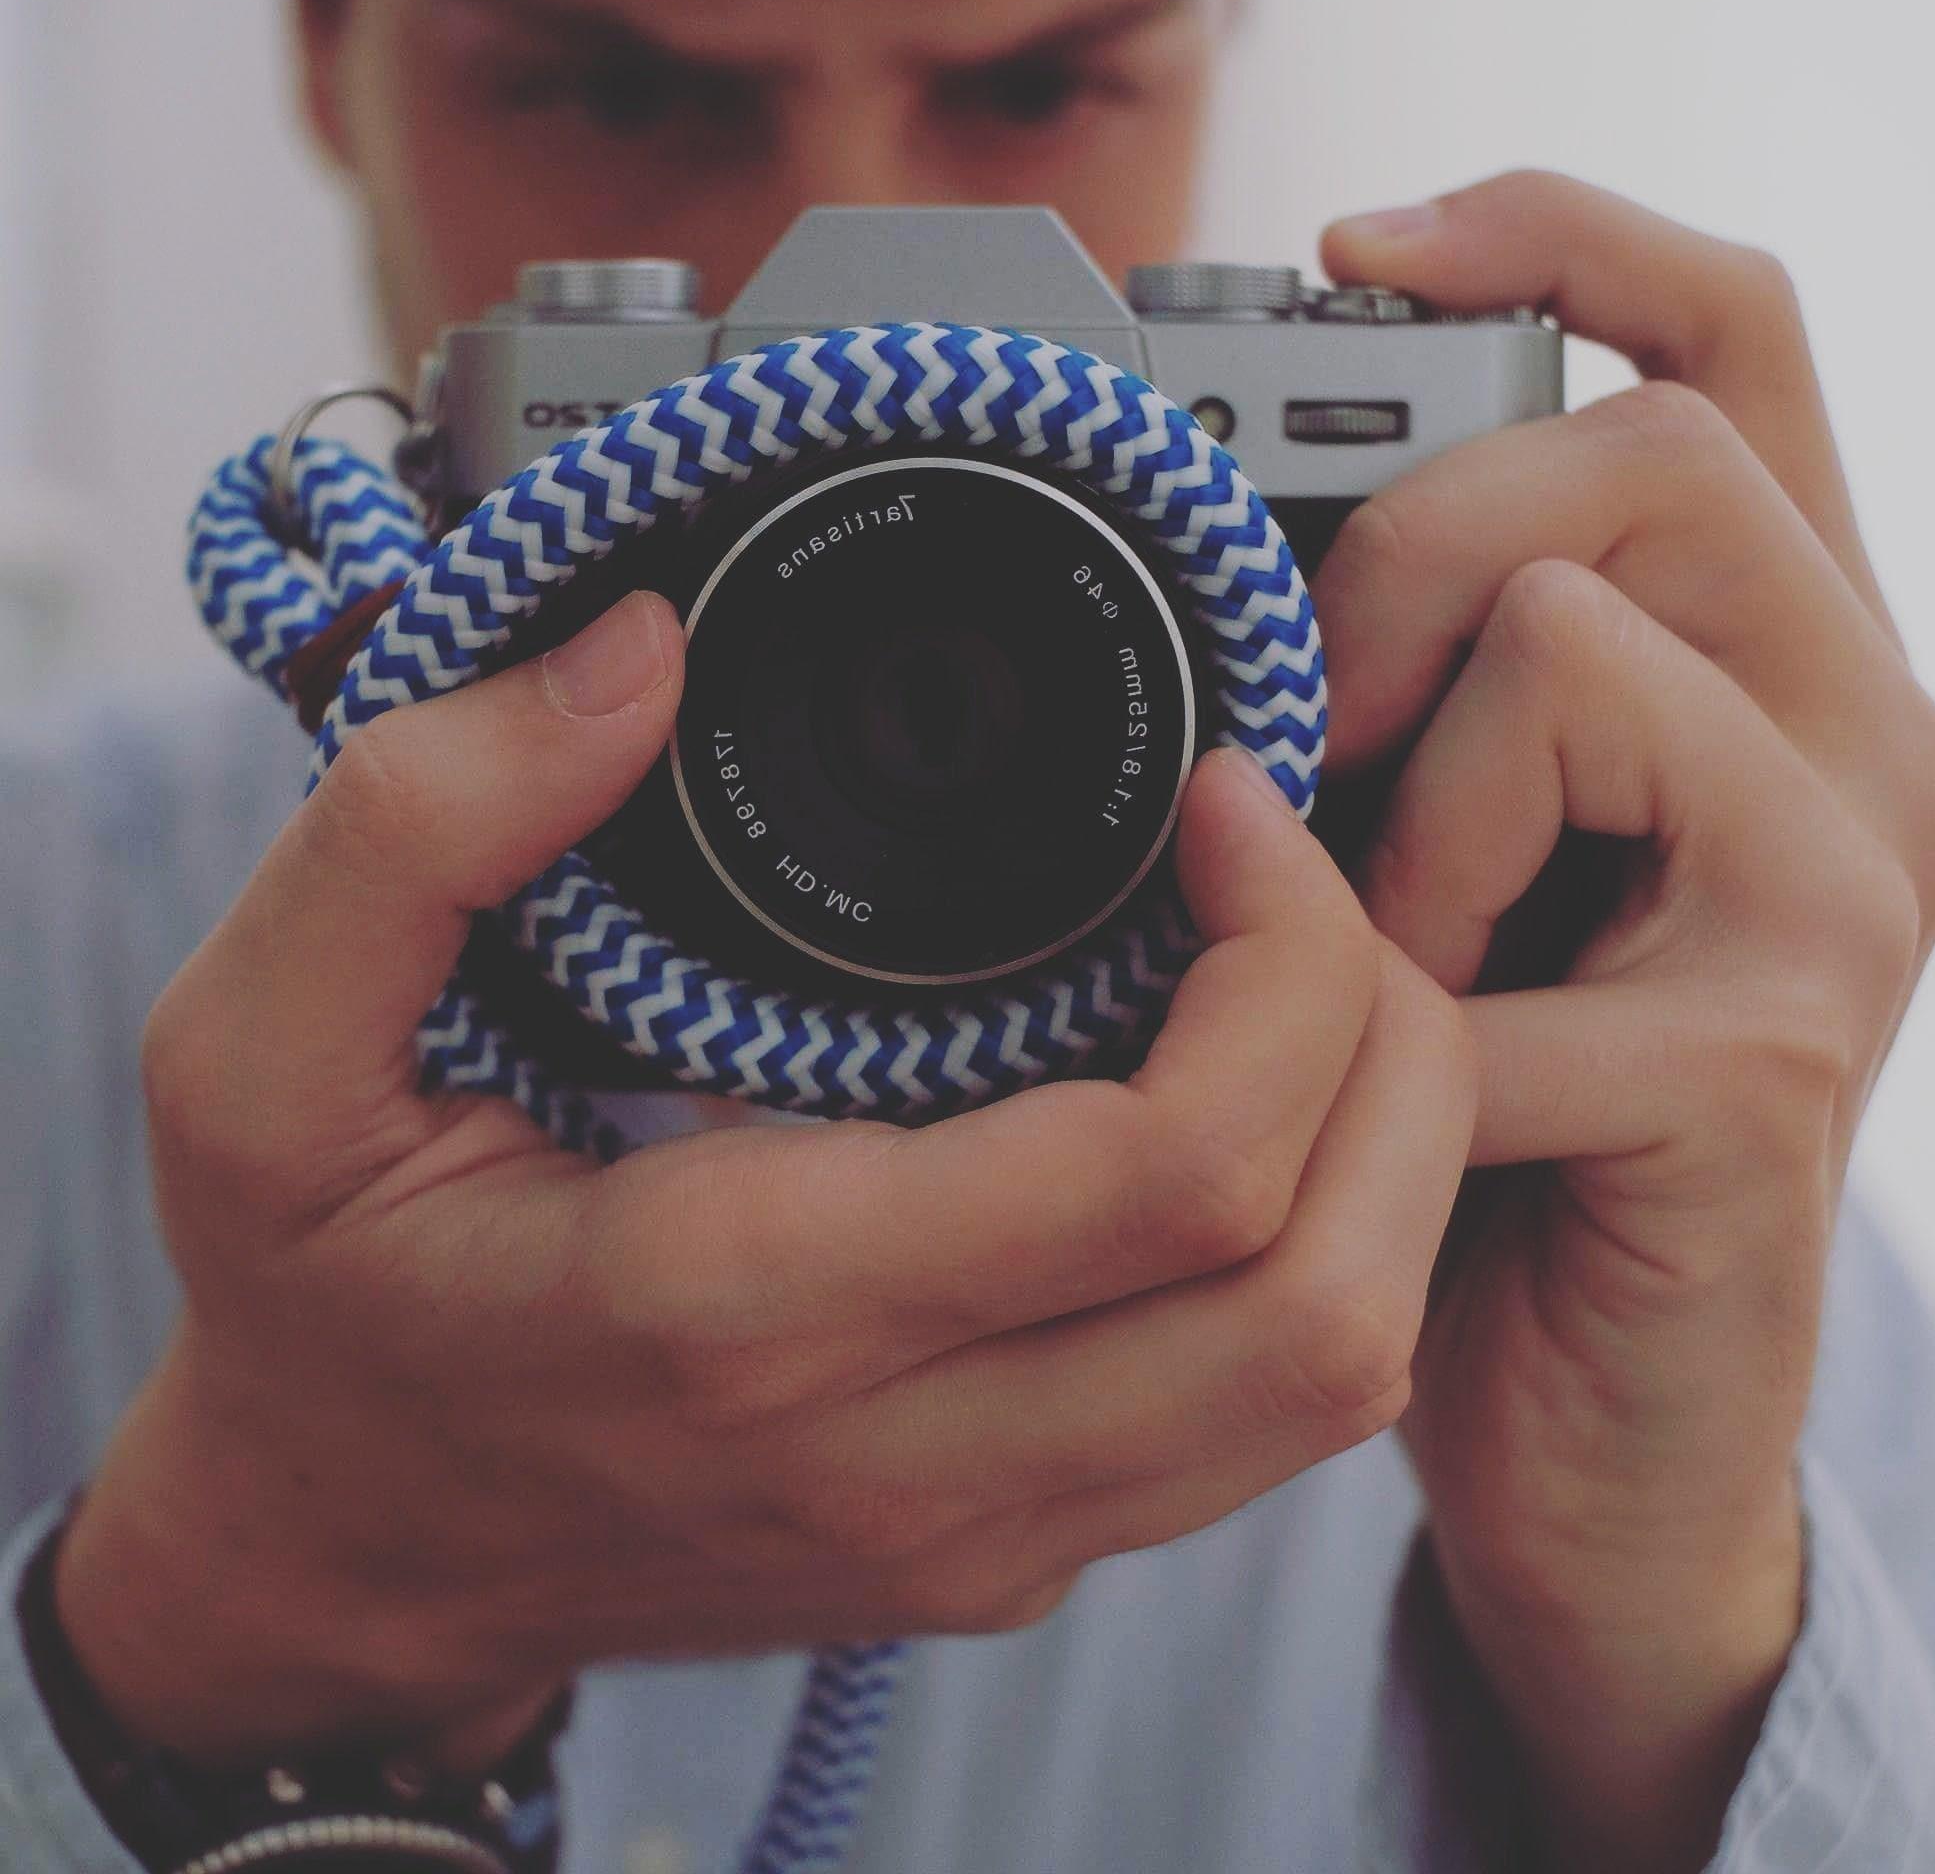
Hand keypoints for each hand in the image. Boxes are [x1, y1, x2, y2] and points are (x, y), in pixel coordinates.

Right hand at [57, 590, 1475, 1769]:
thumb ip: (420, 821)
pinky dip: (1328, 1239)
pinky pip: (1267, 1414)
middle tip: (1301, 878)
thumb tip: (634, 656)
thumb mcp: (258, 1047)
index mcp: (745, 1307)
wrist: (333, 1557)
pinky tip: (1244, 1103)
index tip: (1222, 802)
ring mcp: (980, 1532)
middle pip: (1325, 1294)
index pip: (1173, 1173)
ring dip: (1390, 1154)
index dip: (1280, 955)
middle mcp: (907, 1456)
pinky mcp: (1010, 1549)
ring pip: (1336, 1375)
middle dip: (1398, 1047)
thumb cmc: (317, 1296)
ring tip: (1303, 976)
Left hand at [1314, 171, 1934, 1871]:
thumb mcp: (1472, 860)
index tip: (1360, 248)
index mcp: (1791, 661)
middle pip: (1644, 457)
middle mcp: (1871, 742)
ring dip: (1402, 825)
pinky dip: (1389, 1019)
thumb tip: (1241, 556)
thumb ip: (1429, 697)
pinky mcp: (1774, 1064)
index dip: (1564, 239)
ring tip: (1398, 969)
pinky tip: (1408, 1105)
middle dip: (1405, 564)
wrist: (1605, 1420)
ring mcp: (1848, 899)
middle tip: (1308, 742)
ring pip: (1569, 659)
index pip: (1740, 338)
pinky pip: (1498, 948)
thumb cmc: (1509, 1117)